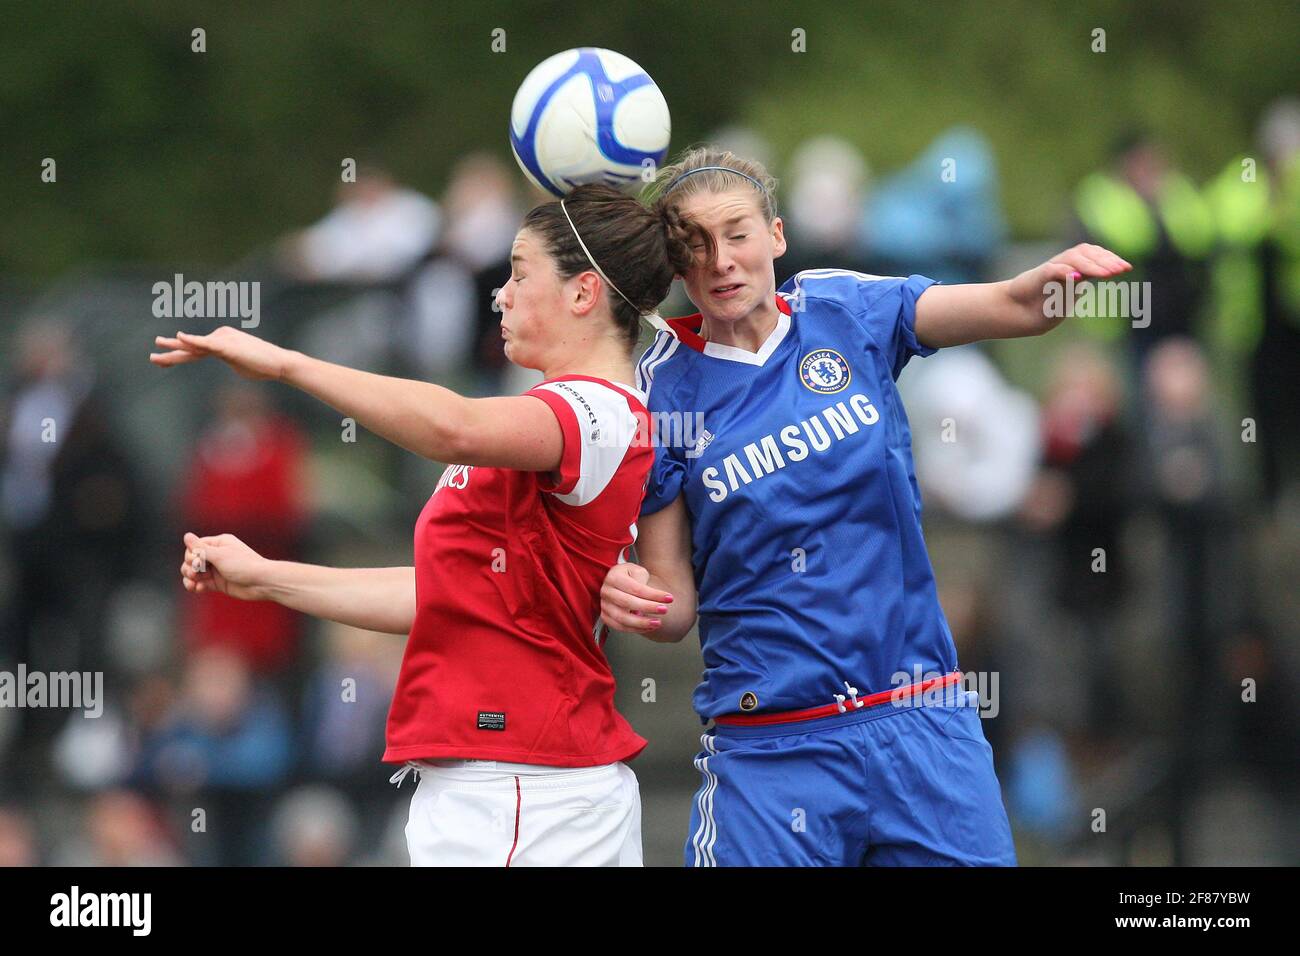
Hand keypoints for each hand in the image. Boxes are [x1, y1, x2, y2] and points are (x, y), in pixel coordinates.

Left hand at [150, 326, 292, 380]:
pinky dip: (192, 340)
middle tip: (152, 357)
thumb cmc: (265, 366)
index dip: (178, 356)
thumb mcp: (242, 366)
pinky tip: (180, 337)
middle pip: (190, 347)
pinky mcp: (227, 346)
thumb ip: (232, 362)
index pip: (195, 351)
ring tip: (157, 345)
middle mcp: (219, 337)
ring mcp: (223, 340)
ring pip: (194, 345)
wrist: (279, 364)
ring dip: (174, 347)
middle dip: (170, 351)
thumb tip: (233, 363)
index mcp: (221, 342)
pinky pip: (206, 343)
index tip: (162, 361)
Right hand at [180, 532, 268, 600]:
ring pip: (194, 572)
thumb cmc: (243, 565)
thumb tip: (186, 536)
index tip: (197, 561)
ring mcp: (217, 570)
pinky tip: (197, 589)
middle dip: (189, 567)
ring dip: (190, 577)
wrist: (261, 583)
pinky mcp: (217, 583)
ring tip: (194, 583)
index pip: (195, 546)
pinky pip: (200, 583)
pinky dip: (195, 586)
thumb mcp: (220, 555)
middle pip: (192, 560)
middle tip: (195, 573)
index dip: (191, 555)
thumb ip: (201, 548)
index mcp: (219, 543)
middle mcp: (217, 555)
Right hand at [600, 562, 672, 633]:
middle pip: (628, 603)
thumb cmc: (630, 576)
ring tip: (657, 623)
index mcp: (613, 577)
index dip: (653, 594)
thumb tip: (643, 603)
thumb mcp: (638, 571)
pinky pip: (619, 627)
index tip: (669, 598)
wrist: (619, 580)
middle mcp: (606, 591)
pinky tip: (648, 627)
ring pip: (622, 618)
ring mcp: (604, 605)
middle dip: (648, 608)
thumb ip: (642, 582)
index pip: (636, 588)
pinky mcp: (605, 616)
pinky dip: (634, 629)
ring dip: (641, 623)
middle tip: (664, 610)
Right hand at [1007, 243, 1132, 332]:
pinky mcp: (1039, 276)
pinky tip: (1078, 277)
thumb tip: (1107, 275)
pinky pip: (1054, 270)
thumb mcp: (1070, 294)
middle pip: (1087, 253)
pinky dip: (1066, 272)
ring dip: (1092, 265)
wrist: (1020, 311)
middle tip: (1121, 270)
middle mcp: (1064, 262)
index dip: (1111, 258)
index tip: (1126, 268)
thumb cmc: (1047, 302)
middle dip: (1106, 261)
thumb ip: (1083, 283)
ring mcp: (1052, 267)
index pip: (1095, 254)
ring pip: (1074, 259)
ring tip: (1108, 274)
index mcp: (1074, 265)